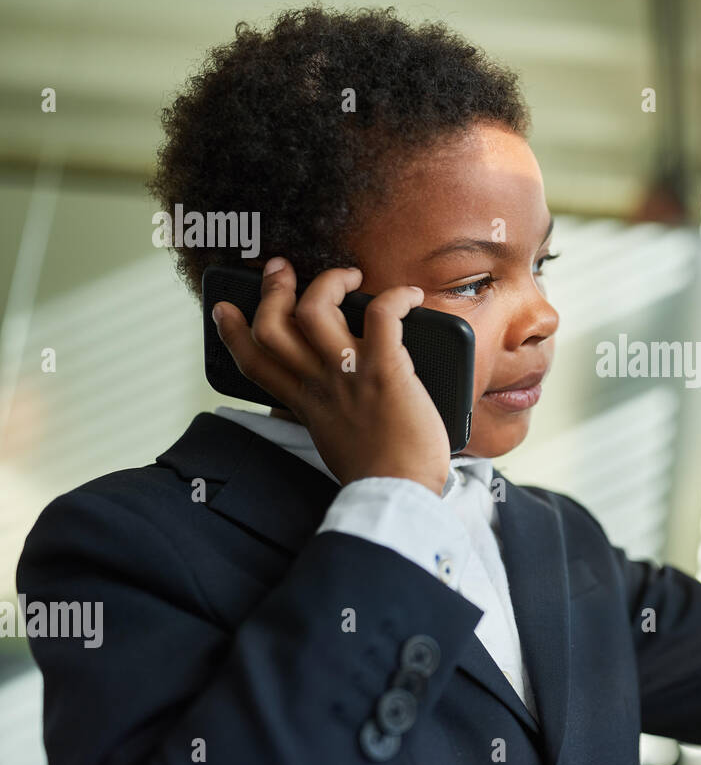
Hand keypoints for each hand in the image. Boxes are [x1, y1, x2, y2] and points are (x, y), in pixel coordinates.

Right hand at [211, 257, 451, 495]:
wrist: (398, 495)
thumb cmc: (379, 473)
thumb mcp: (333, 442)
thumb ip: (325, 415)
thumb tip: (332, 402)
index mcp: (305, 403)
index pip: (254, 363)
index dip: (232, 332)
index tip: (225, 309)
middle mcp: (319, 384)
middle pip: (272, 326)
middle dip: (273, 289)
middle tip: (285, 269)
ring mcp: (348, 374)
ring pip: (314, 308)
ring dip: (329, 281)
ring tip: (350, 276)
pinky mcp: (384, 369)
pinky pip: (382, 315)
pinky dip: (396, 297)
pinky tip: (410, 296)